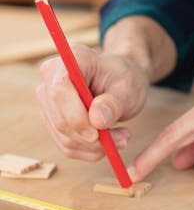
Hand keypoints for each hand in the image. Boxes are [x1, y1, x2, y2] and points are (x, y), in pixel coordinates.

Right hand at [36, 45, 149, 161]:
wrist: (120, 81)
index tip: (98, 134)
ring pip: (64, 137)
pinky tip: (108, 141)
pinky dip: (90, 150)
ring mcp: (48, 101)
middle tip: (124, 138)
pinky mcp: (51, 120)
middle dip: (92, 138)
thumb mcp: (129, 87)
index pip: (60, 91)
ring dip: (95, 146)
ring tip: (122, 137)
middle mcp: (52, 78)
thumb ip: (114, 102)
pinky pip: (67, 146)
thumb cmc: (125, 78)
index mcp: (72, 59)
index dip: (76, 116)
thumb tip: (97, 120)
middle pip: (60, 120)